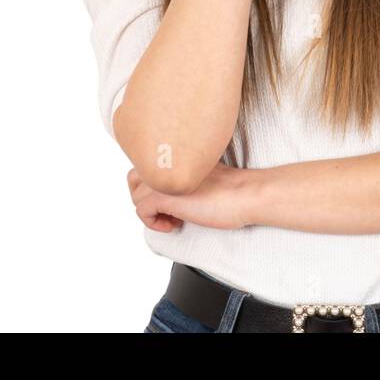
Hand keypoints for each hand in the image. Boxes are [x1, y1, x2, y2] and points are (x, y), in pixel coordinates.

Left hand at [126, 163, 254, 231]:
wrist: (245, 194)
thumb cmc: (233, 189)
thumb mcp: (203, 175)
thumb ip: (184, 175)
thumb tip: (169, 193)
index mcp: (178, 154)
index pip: (146, 165)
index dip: (155, 186)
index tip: (175, 200)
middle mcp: (166, 163)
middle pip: (134, 179)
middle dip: (146, 198)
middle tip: (168, 210)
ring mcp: (163, 178)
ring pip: (136, 196)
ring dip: (152, 212)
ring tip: (175, 218)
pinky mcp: (163, 196)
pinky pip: (141, 211)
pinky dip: (154, 223)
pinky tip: (175, 224)